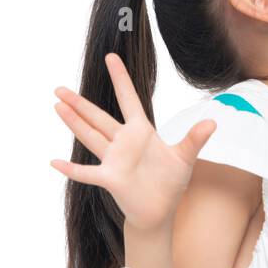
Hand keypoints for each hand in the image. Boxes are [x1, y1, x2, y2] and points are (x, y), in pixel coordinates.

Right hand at [50, 53, 217, 232]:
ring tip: (57, 105)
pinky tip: (54, 162)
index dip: (121, 79)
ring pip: (90, 136)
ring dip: (73, 123)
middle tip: (60, 88)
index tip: (111, 57)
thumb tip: (213, 122)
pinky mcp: (110, 178)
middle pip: (98, 117)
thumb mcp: (185, 158)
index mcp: (142, 132)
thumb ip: (194, 139)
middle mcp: (124, 142)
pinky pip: (87, 172)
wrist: (161, 210)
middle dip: (79, 103)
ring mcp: (114, 159)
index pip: (129, 99)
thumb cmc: (170, 182)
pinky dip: (71, 169)